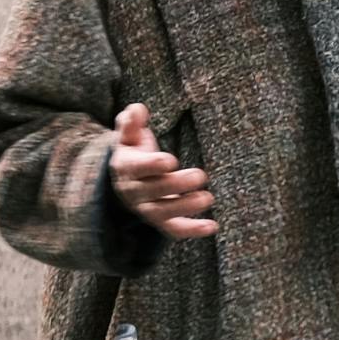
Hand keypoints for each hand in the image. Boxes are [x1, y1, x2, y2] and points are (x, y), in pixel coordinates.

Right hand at [105, 102, 214, 240]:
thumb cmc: (134, 153)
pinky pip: (174, 230)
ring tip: (208, 198)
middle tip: (201, 175)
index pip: (137, 168)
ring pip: (163, 213)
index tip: (170, 160)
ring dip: (186, 207)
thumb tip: (137, 109)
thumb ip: (131, 123)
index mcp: (127, 167)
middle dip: (177, 185)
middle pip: (153, 191)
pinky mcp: (161, 221)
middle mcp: (134, 191)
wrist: (127, 182)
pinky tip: (212, 226)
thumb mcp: (129, 137)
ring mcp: (147, 209)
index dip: (152, 165)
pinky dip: (192, 230)